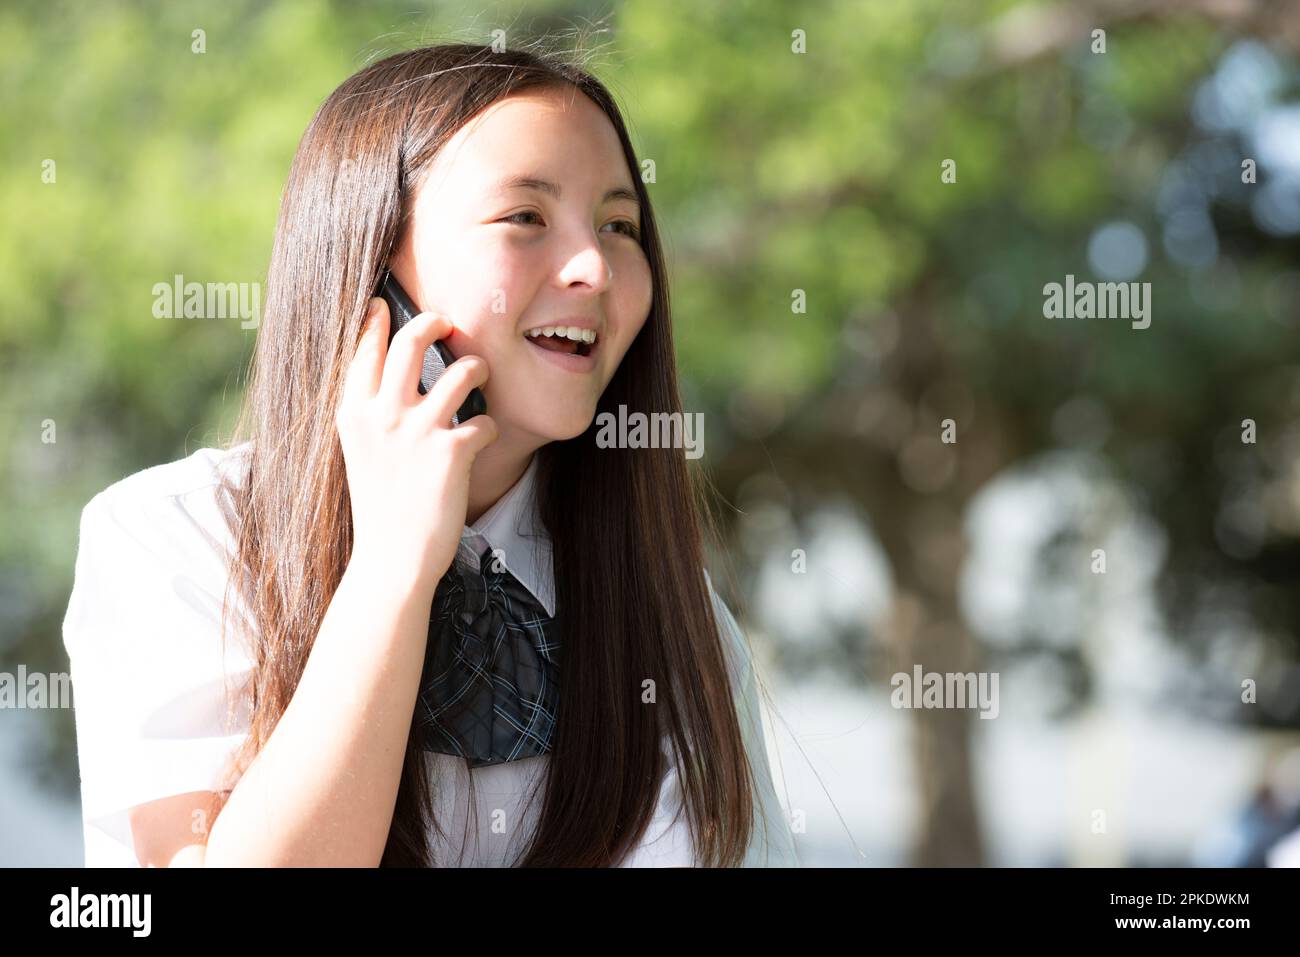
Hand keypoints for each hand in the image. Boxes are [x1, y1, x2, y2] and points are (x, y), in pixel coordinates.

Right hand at [335, 296, 497, 588]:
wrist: (391, 561)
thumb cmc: (380, 507)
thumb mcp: (359, 452)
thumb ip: (370, 412)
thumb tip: (389, 375)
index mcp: (352, 413)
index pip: (364, 349)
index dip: (376, 320)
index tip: (384, 303)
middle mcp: (382, 415)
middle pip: (412, 341)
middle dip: (434, 322)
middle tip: (449, 323)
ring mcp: (417, 432)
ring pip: (462, 372)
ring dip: (477, 368)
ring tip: (480, 374)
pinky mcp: (452, 452)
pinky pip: (484, 420)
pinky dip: (487, 427)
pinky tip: (479, 441)